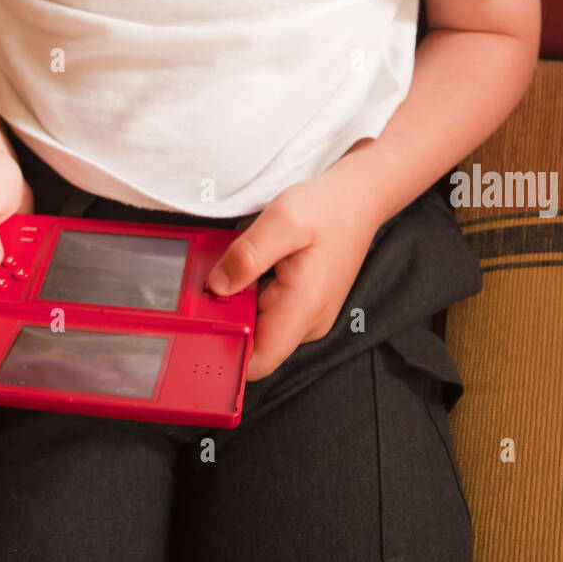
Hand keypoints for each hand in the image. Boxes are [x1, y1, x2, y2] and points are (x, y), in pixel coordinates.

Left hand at [209, 172, 386, 380]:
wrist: (359, 199)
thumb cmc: (329, 208)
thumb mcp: (283, 219)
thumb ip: (248, 255)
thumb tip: (216, 286)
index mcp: (303, 308)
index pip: (258, 362)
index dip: (225, 353)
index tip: (202, 325)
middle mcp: (307, 322)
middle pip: (251, 341)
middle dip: (226, 315)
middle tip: (212, 277)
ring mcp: (305, 316)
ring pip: (256, 323)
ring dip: (237, 299)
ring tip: (235, 262)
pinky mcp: (302, 305)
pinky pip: (266, 309)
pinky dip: (249, 290)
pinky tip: (250, 263)